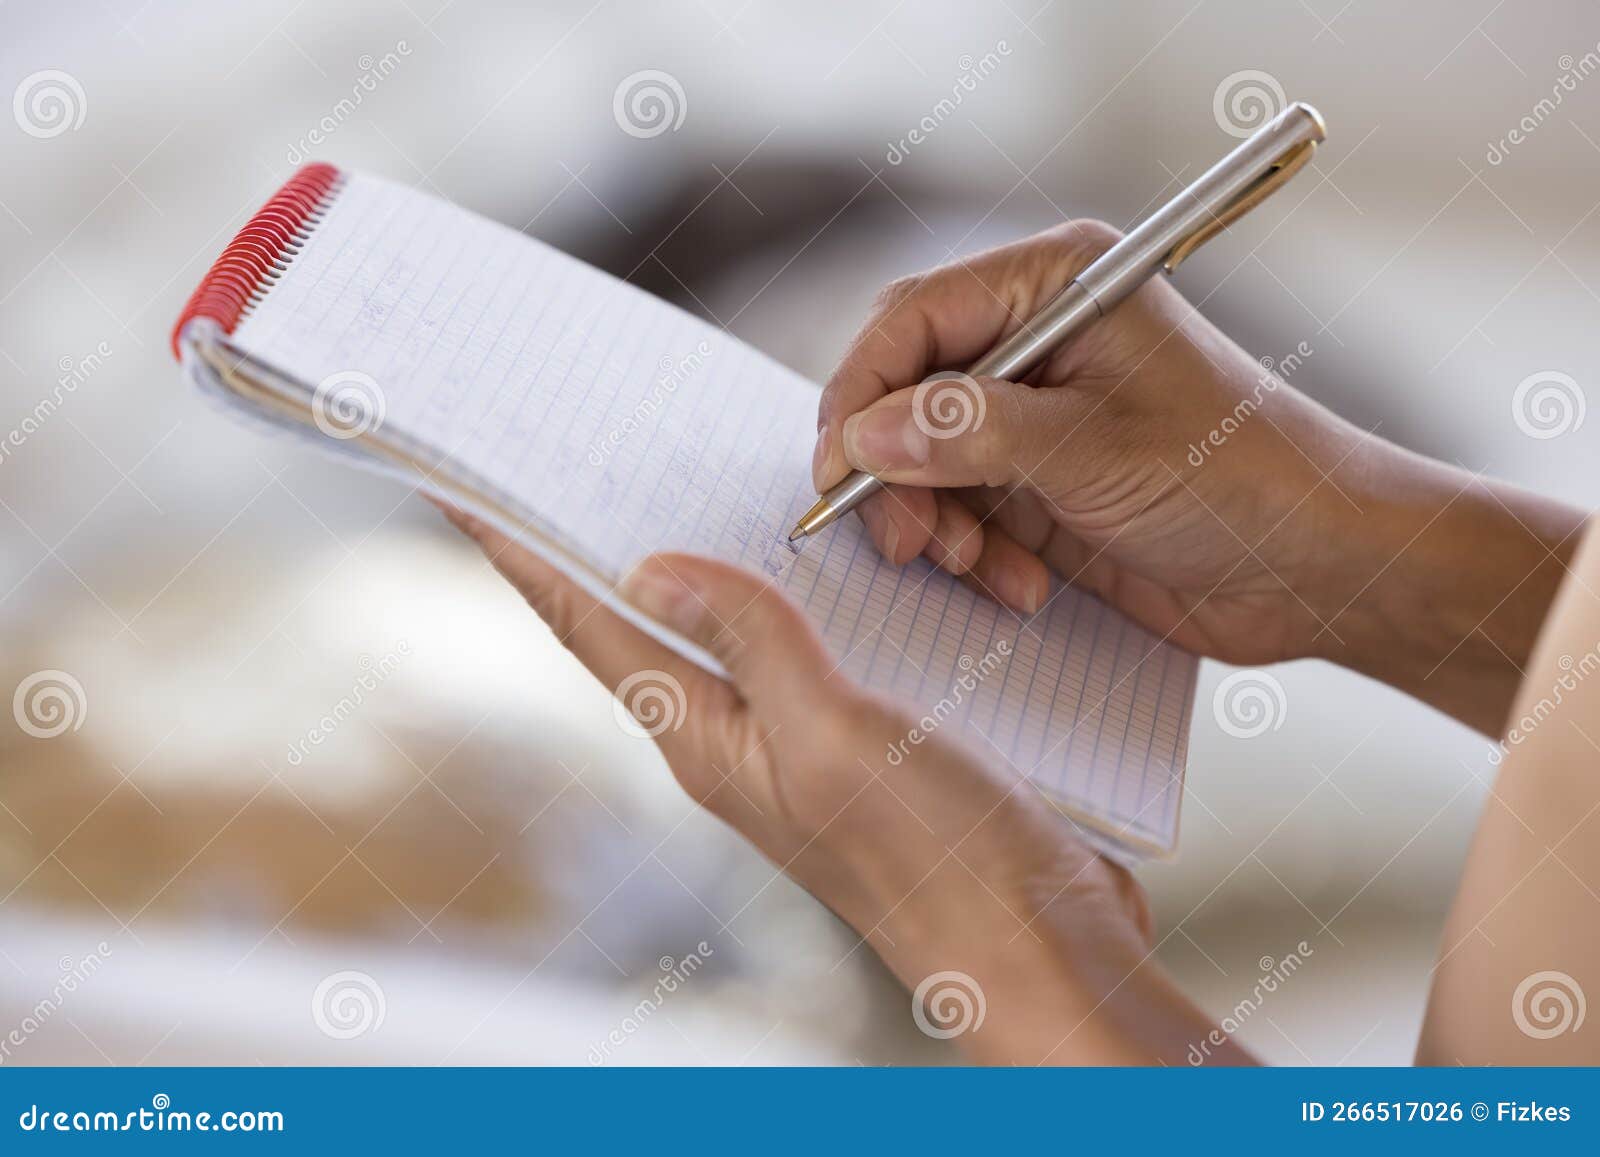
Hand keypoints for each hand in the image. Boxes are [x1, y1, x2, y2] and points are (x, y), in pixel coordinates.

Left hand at [437, 503, 1239, 1064]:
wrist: (1032, 943)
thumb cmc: (934, 860)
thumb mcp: (829, 736)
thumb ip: (750, 643)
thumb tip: (651, 568)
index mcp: (706, 737)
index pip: (588, 625)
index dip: (523, 553)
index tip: (464, 487)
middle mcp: (737, 734)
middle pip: (640, 620)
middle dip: (593, 541)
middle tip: (561, 457)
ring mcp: (798, 735)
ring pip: (726, 625)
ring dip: (693, 556)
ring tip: (664, 482)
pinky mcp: (862, 734)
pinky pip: (805, 639)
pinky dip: (791, 586)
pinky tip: (813, 553)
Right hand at [816, 221, 1585, 731]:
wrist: (1322, 569)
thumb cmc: (1239, 480)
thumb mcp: (1095, 450)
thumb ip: (971, 435)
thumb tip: (865, 435)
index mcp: (1057, 286)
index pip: (913, 319)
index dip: (861, 393)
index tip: (838, 471)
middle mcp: (1038, 340)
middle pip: (905, 394)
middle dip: (896, 474)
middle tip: (905, 541)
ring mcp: (1037, 418)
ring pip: (924, 463)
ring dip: (938, 525)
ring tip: (980, 568)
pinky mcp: (1042, 485)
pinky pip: (964, 515)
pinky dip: (975, 558)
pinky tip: (1023, 587)